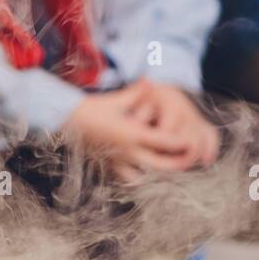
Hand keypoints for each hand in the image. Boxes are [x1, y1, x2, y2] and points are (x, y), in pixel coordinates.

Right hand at [66, 79, 218, 180]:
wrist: (64, 122)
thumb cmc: (90, 108)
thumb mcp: (115, 100)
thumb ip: (137, 92)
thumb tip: (150, 80)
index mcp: (132, 134)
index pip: (166, 142)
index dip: (183, 143)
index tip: (194, 140)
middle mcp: (127, 151)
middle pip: (161, 166)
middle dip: (178, 164)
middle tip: (188, 159)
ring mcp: (118, 162)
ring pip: (146, 177)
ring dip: (158, 174)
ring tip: (168, 166)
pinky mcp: (109, 166)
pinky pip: (127, 179)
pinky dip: (138, 178)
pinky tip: (144, 172)